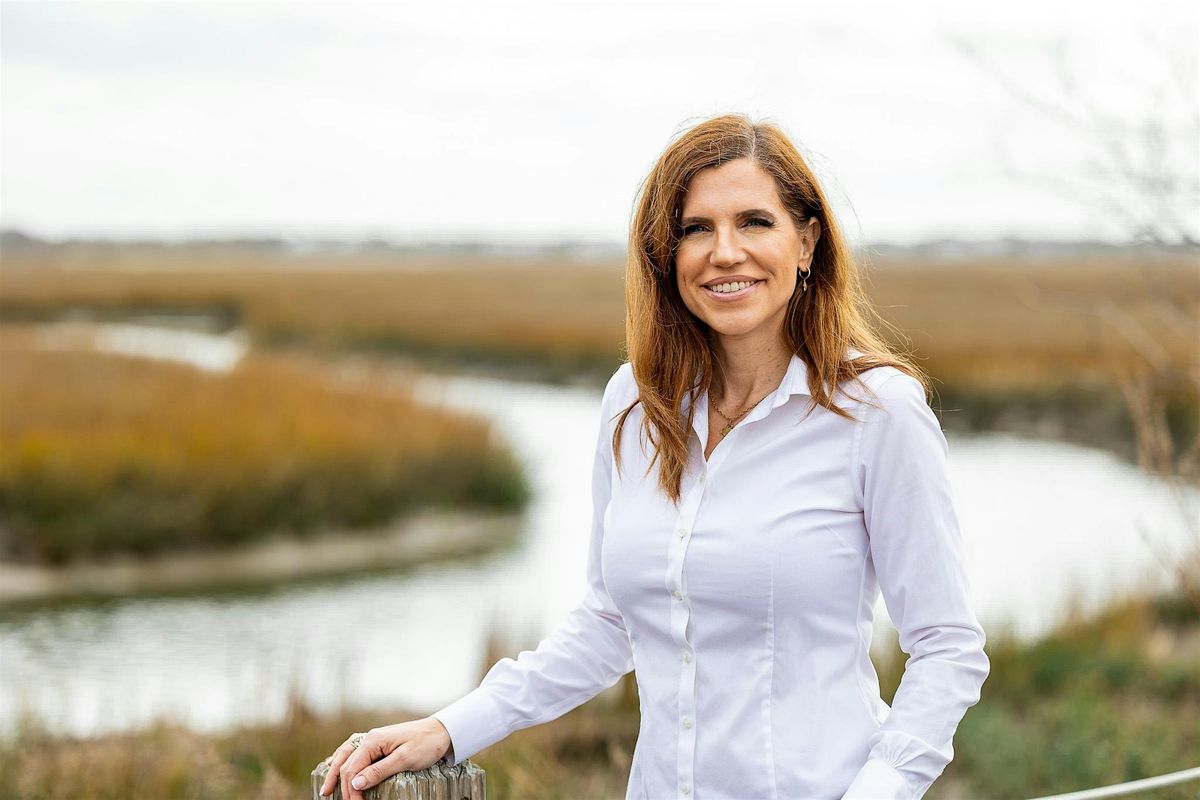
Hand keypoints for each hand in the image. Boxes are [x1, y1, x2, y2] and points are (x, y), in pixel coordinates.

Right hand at [318, 717, 451, 798]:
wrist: (442, 731)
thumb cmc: (426, 744)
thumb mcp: (404, 759)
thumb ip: (379, 771)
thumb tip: (355, 783)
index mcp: (373, 741)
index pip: (352, 768)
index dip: (350, 790)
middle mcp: (369, 738)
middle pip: (346, 763)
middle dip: (342, 785)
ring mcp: (373, 739)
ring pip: (346, 755)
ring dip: (336, 772)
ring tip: (327, 788)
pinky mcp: (379, 743)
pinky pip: (355, 752)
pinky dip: (344, 761)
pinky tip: (337, 766)